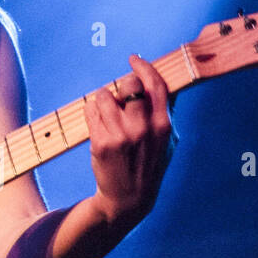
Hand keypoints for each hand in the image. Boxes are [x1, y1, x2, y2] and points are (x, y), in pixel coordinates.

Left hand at [84, 54, 175, 224]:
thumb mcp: (166, 141)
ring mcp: (120, 136)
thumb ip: (165, 112)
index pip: (155, 85)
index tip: (133, 58)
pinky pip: (91, 110)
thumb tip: (160, 81)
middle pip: (129, 84)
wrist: (128, 198)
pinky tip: (99, 124)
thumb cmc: (148, 164)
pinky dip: (93, 111)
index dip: (143, 66)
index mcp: (162, 126)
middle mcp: (143, 129)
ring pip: (105, 95)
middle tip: (121, 97)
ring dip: (104, 99)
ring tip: (108, 114)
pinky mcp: (100, 142)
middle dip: (123, 85)